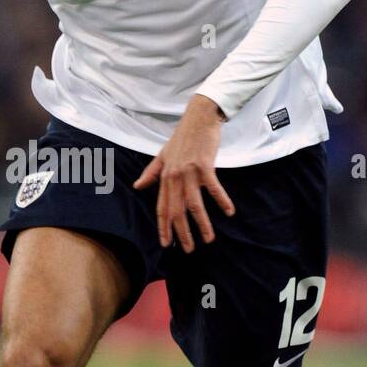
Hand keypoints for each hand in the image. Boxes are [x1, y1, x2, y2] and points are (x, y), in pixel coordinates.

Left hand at [133, 95, 234, 251]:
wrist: (198, 117)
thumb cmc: (182, 137)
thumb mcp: (162, 154)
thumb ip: (151, 172)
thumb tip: (137, 186)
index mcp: (165, 177)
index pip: (162, 208)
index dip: (164, 227)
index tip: (167, 244)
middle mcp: (174, 177)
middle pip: (176, 211)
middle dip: (182, 233)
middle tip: (188, 249)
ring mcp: (189, 172)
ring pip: (193, 205)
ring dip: (201, 224)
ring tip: (208, 239)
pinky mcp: (204, 166)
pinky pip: (213, 188)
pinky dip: (221, 200)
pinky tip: (229, 212)